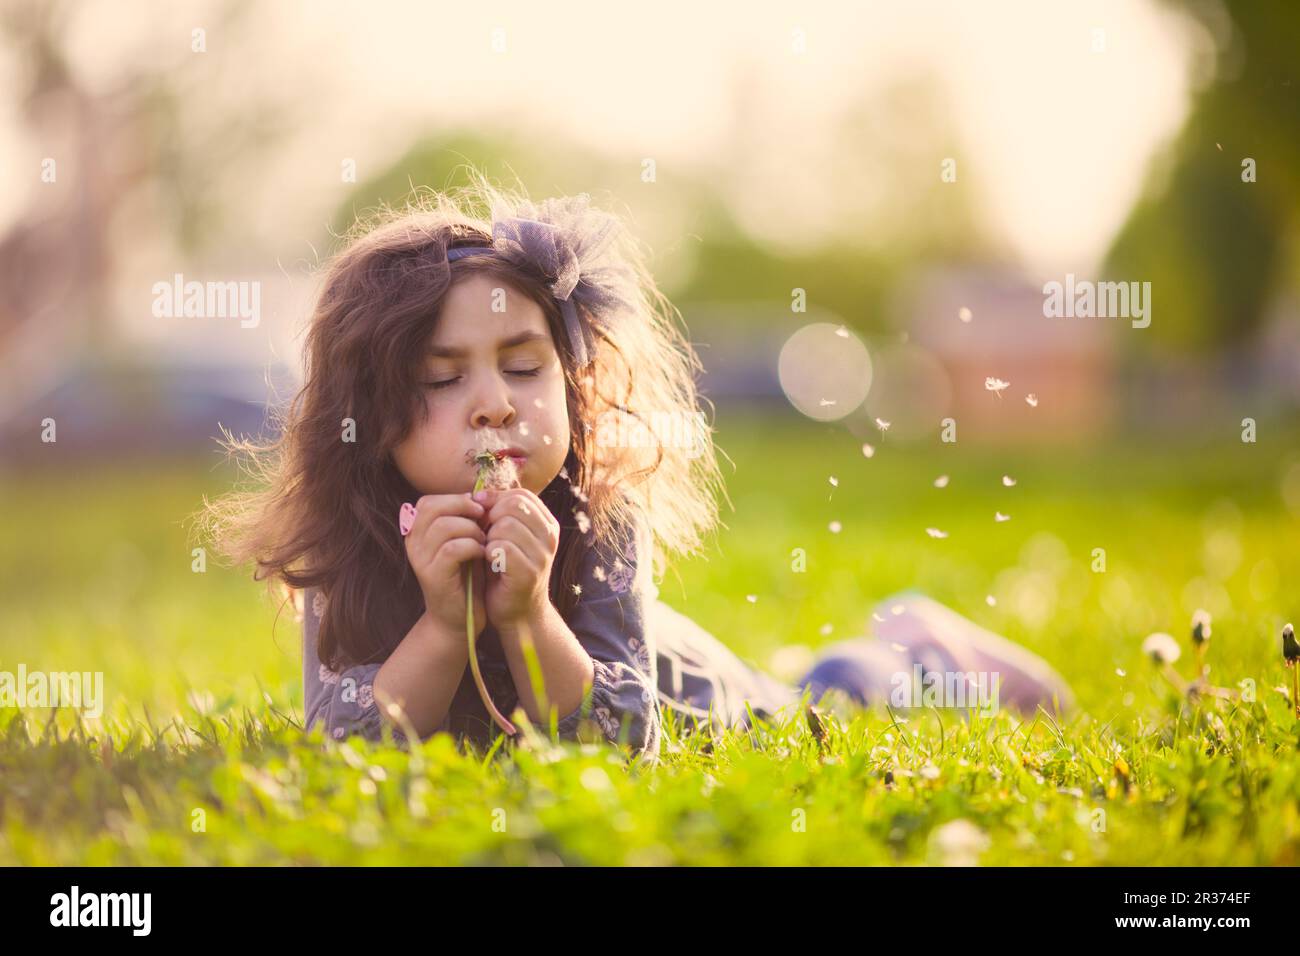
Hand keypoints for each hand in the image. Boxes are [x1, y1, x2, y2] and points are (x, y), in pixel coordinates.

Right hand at [400, 493, 487, 640]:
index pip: (428, 501)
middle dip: (464, 508)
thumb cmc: (465, 576)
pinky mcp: (433, 576)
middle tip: (484, 521)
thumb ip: (465, 519)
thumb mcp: (463, 541)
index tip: (478, 511)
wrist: (458, 619)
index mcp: (416, 532)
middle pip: (432, 507)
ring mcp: (420, 560)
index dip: (456, 499)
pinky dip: (473, 547)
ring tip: (484, 541)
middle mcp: (412, 543)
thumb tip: (482, 494)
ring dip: (472, 529)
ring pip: (444, 526)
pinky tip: (483, 554)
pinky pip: (453, 548)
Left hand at [474, 487, 560, 631]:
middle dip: (491, 517)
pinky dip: (488, 553)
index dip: (496, 499)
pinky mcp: (529, 573)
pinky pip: (501, 548)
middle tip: (483, 535)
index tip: (481, 512)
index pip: (521, 495)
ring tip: (488, 551)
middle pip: (514, 505)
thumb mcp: (507, 537)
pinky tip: (489, 562)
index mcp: (548, 524)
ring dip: (488, 536)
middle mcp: (550, 537)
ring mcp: (542, 555)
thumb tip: (478, 494)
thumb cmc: (507, 570)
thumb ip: (499, 514)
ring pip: (506, 525)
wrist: (518, 612)